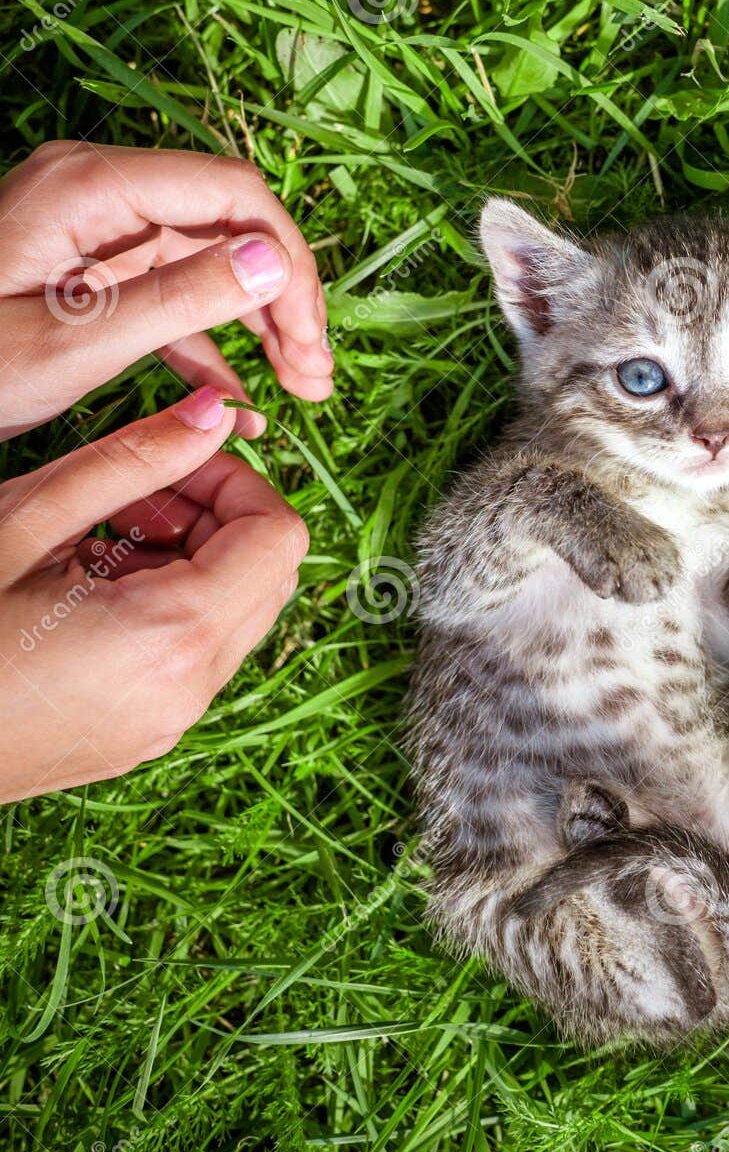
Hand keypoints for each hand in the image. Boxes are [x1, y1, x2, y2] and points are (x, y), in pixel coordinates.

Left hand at [0, 141, 333, 439]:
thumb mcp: (73, 344)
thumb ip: (179, 300)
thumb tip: (272, 263)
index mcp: (91, 187)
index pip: (233, 195)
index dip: (286, 263)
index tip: (309, 338)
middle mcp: (97, 190)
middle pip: (226, 225)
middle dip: (281, 299)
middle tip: (315, 376)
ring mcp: (90, 227)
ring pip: (205, 261)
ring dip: (254, 324)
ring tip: (298, 392)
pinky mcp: (83, 268)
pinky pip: (164, 292)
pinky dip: (203, 341)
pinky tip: (237, 398)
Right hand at [0, 386, 308, 800]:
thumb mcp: (26, 522)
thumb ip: (133, 460)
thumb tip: (215, 412)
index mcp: (172, 636)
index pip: (279, 536)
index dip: (237, 479)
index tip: (174, 461)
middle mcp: (187, 691)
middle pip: (268, 577)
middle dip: (216, 516)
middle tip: (130, 497)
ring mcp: (165, 724)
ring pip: (235, 617)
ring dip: (189, 561)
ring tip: (96, 539)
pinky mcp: (138, 738)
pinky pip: (193, 658)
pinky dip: (168, 607)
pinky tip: (85, 587)